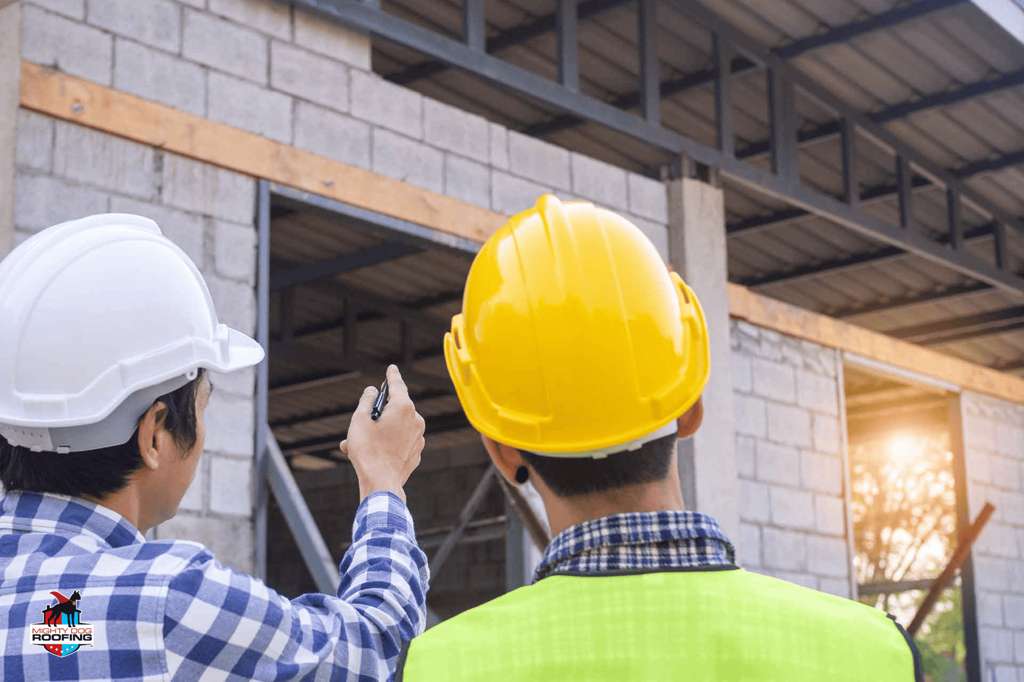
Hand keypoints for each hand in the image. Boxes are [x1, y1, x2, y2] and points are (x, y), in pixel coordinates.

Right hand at [339, 365, 425, 501]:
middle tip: (360, 422)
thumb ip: (367, 401)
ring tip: (357, 444)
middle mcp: (416, 419)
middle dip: (377, 414)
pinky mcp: (416, 452)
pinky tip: (372, 454)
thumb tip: (373, 392)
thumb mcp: (359, 420)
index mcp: (404, 407)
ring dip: (379, 431)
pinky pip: (400, 441)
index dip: (392, 375)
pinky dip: (387, 443)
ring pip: (396, 427)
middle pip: (395, 408)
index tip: (391, 368)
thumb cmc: (368, 451)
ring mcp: (418, 437)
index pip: (397, 384)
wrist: (381, 483)